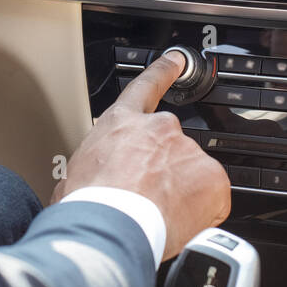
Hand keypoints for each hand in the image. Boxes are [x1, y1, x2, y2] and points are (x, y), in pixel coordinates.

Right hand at [51, 50, 230, 262]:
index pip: (146, 87)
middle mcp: (160, 129)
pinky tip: (178, 222)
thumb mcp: (75, 174)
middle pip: (171, 147)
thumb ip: (97, 166)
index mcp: (122, 124)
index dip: (163, 71)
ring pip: (192, 175)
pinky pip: (212, 198)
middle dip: (164, 172)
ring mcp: (188, 151)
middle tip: (148, 200)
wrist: (111, 226)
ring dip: (181, 193)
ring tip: (158, 217)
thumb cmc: (87, 204)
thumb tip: (93, 183)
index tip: (177, 60)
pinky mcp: (212, 178)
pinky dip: (201, 212)